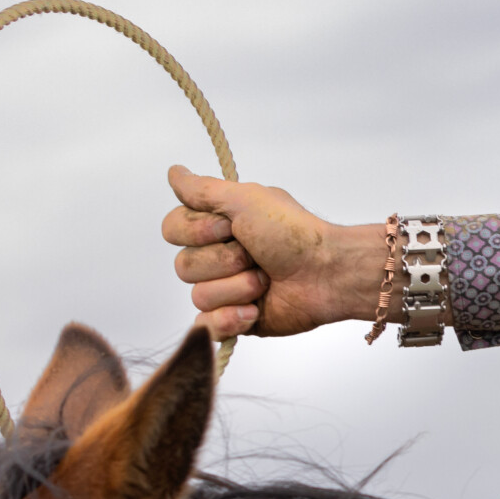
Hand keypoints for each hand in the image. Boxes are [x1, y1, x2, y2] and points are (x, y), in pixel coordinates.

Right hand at [161, 166, 387, 339]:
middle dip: (224, 262)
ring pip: (199, 296)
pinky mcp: (236, 319)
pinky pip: (207, 326)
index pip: (172, 230)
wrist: (327, 273)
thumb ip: (201, 189)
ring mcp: (226, 290)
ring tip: (266, 281)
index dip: (197, 232)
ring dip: (237, 287)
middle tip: (257, 255)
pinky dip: (230, 319)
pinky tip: (254, 311)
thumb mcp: (245, 199)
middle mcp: (217, 258)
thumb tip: (174, 171)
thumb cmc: (293, 233)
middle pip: (183, 266)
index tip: (230, 227)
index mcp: (216, 227)